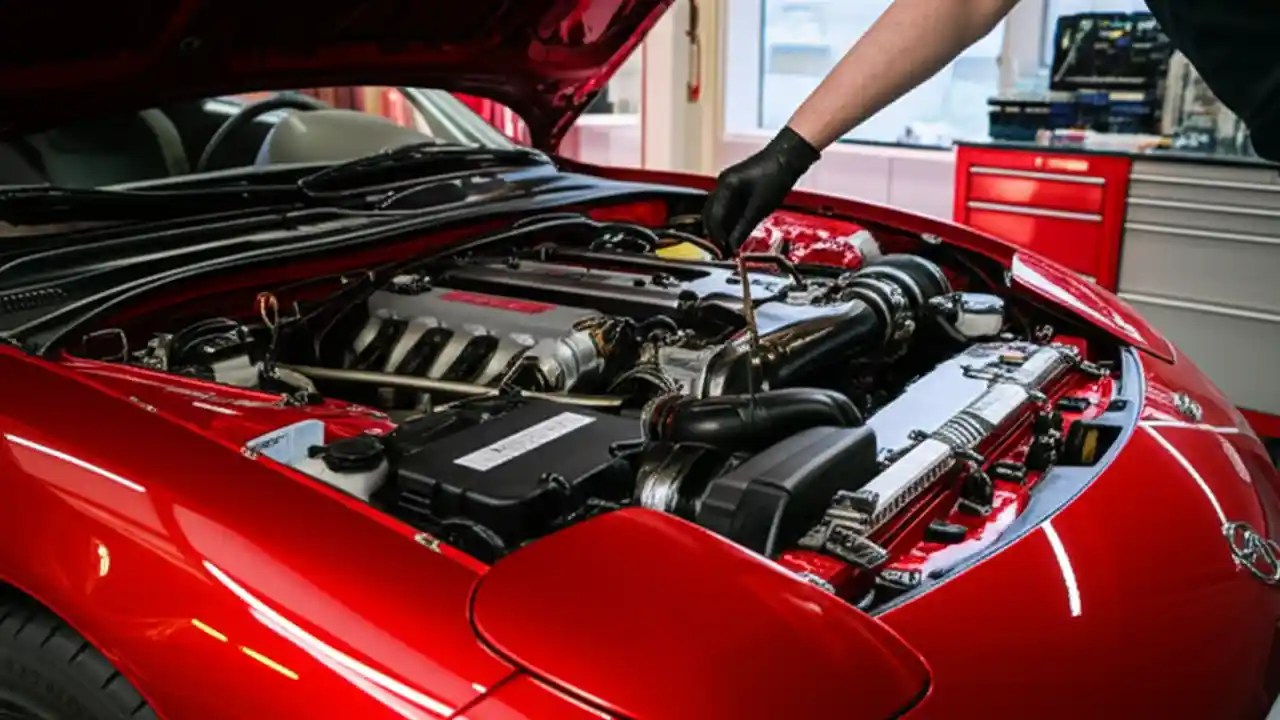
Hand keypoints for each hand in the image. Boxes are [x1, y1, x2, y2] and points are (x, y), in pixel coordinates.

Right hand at [702, 127, 819, 252]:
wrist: (788, 156)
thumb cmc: (776, 175)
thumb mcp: (760, 207)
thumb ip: (744, 228)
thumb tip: (734, 245)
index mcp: (726, 187)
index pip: (713, 218)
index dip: (717, 237)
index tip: (723, 251)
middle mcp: (723, 184)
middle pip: (711, 215)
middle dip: (716, 234)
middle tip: (724, 251)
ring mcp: (728, 184)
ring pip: (718, 211)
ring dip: (723, 227)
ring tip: (730, 243)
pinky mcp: (737, 186)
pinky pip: (727, 206)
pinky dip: (730, 219)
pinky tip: (736, 230)